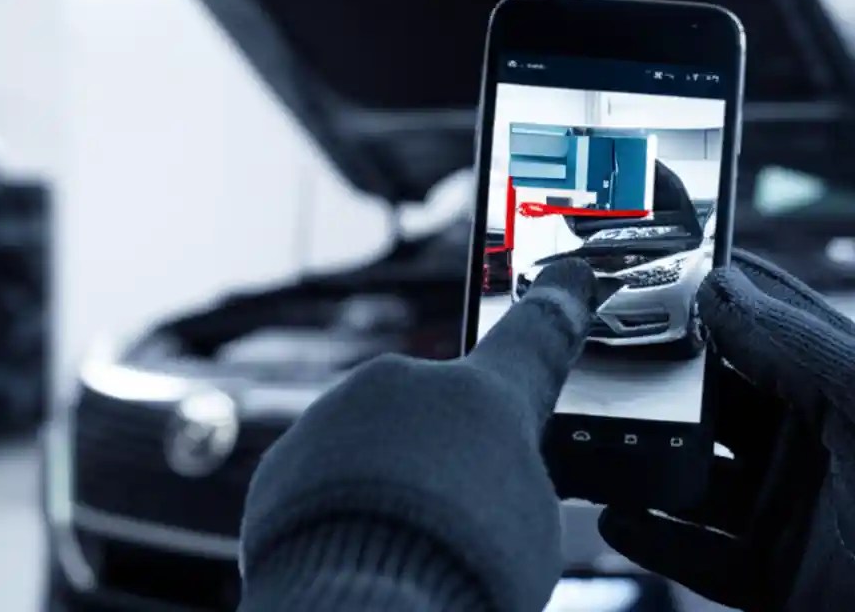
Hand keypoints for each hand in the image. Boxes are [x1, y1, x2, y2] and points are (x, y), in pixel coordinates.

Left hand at [241, 259, 596, 611]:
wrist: (362, 606)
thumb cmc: (463, 572)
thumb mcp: (532, 526)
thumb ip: (515, 476)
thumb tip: (488, 477)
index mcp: (490, 395)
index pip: (535, 338)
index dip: (558, 305)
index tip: (568, 275)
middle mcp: (411, 386)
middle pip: (443, 410)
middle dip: (449, 452)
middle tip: (457, 518)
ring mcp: (341, 416)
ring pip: (378, 441)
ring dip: (390, 481)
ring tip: (401, 544)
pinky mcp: (285, 459)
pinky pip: (325, 475)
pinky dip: (338, 507)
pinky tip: (355, 548)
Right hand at [599, 250, 854, 611]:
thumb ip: (797, 341)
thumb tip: (722, 286)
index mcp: (841, 384)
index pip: (766, 319)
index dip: (714, 293)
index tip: (652, 272)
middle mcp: (806, 440)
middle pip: (715, 394)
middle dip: (663, 375)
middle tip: (606, 354)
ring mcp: (784, 505)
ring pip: (693, 470)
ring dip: (648, 454)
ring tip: (600, 434)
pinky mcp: (766, 568)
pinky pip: (693, 549)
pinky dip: (654, 533)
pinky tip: (619, 515)